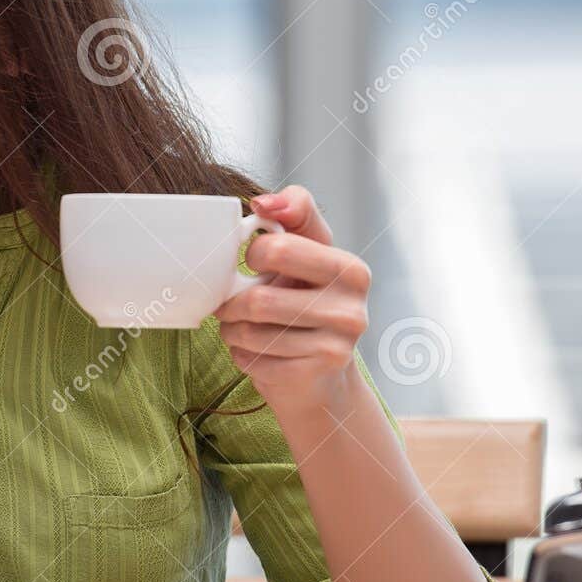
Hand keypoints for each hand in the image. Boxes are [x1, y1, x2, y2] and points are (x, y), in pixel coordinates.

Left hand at [213, 184, 370, 410]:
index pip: (278, 248)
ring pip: (251, 332)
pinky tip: (255, 352)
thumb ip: (294, 214)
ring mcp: (338, 345)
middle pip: (259, 299)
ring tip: (241, 328)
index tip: (254, 261)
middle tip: (229, 303)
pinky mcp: (316, 376)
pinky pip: (253, 359)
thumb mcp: (309, 251)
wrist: (319, 378)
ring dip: (233, 330)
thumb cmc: (306, 304)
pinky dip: (241, 355)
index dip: (253, 254)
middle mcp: (352, 307)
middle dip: (232, 302)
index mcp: (349, 269)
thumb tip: (263, 202)